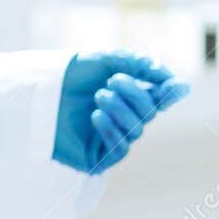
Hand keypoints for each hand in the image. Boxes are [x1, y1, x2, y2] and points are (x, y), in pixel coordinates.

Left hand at [54, 52, 190, 174]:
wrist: (38, 93)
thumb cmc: (70, 76)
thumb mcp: (107, 60)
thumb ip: (142, 68)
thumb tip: (180, 86)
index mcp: (129, 95)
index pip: (161, 97)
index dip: (171, 93)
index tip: (177, 87)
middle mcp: (125, 118)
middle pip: (150, 112)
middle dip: (135, 95)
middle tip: (112, 81)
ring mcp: (113, 138)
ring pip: (137, 131)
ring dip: (120, 111)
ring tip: (99, 97)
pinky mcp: (99, 158)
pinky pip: (120, 149)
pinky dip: (111, 129)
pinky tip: (95, 116)